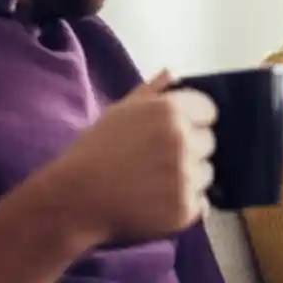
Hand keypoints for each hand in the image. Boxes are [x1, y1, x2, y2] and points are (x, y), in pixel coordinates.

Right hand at [44, 70, 217, 244]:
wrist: (73, 200)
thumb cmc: (94, 152)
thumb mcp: (119, 112)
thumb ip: (151, 91)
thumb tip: (174, 73)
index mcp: (169, 111)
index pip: (208, 110)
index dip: (194, 121)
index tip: (174, 133)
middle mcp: (183, 140)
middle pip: (209, 142)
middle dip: (191, 150)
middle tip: (158, 161)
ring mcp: (186, 177)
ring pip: (207, 173)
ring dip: (189, 178)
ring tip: (155, 184)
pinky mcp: (185, 209)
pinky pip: (201, 203)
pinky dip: (185, 204)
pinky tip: (157, 203)